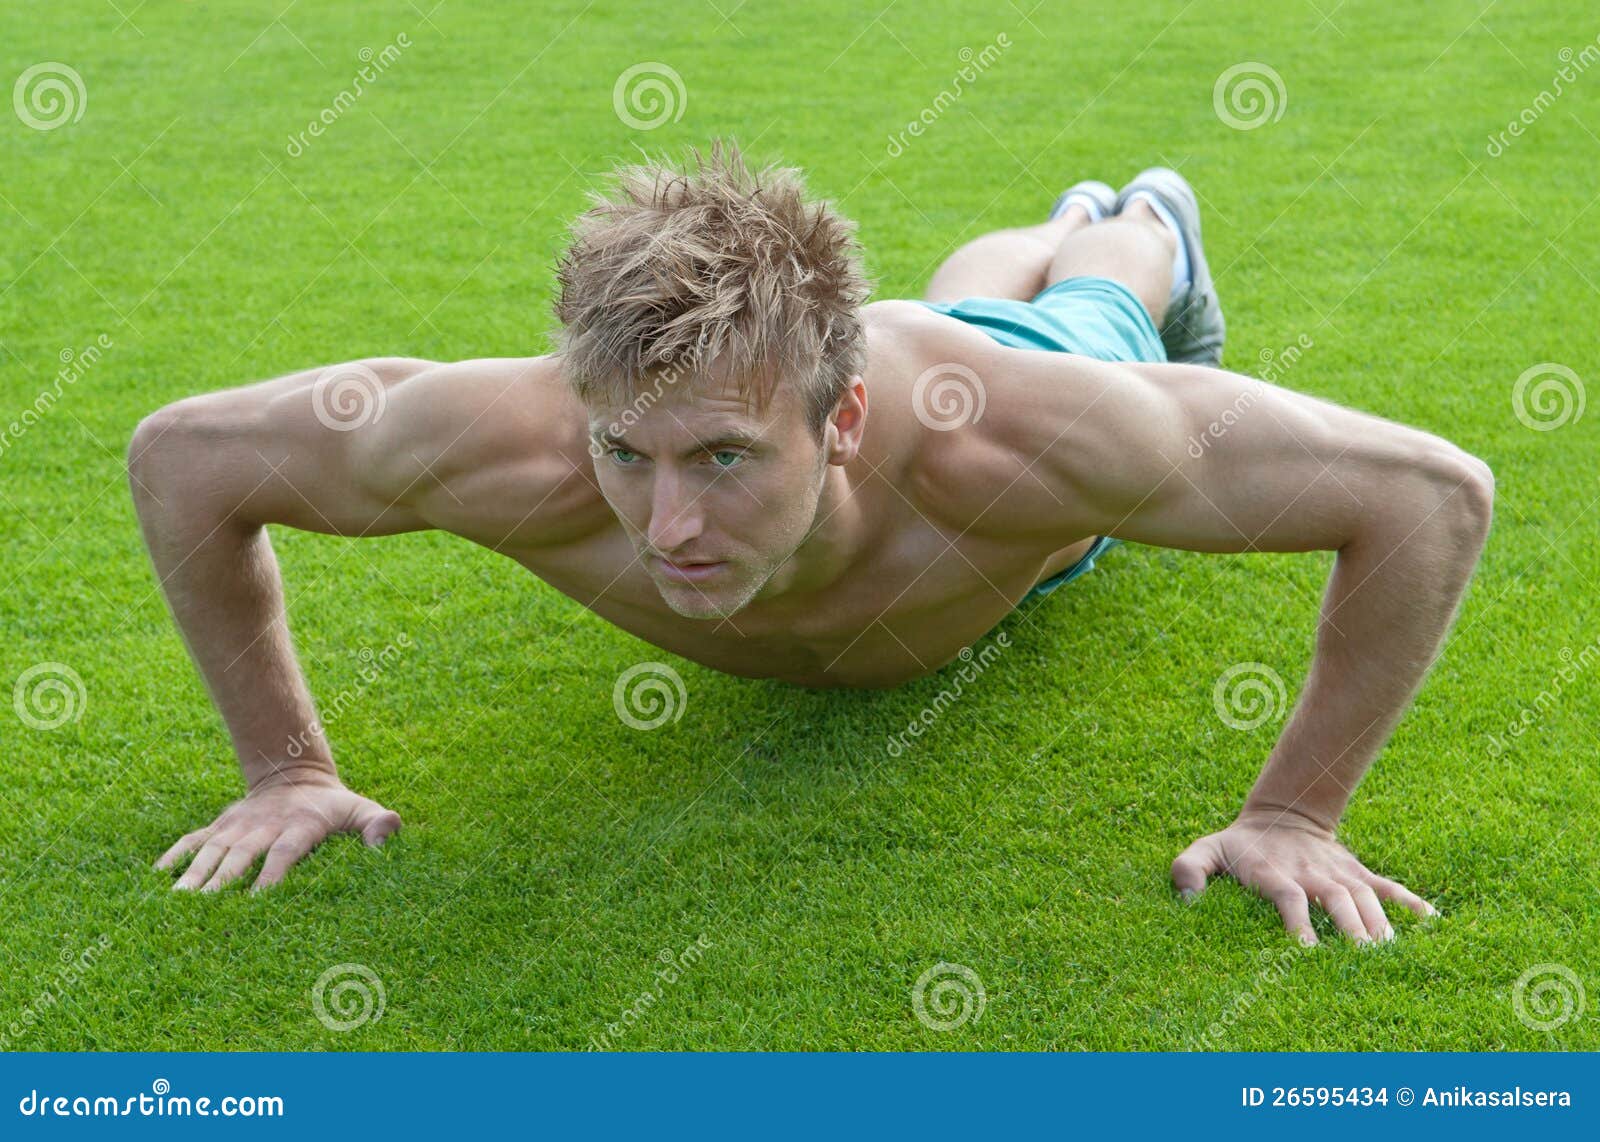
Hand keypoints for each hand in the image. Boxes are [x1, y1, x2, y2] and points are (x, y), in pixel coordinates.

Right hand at [155, 769, 401, 891]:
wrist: (295, 774)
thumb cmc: (333, 806)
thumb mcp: (360, 809)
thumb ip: (377, 823)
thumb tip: (391, 830)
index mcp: (300, 825)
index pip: (284, 852)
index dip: (271, 876)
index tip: (256, 904)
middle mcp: (263, 826)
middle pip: (239, 856)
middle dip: (220, 883)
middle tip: (200, 913)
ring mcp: (238, 826)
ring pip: (211, 852)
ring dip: (192, 876)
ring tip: (174, 905)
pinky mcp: (219, 826)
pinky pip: (192, 841)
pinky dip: (173, 857)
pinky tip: (154, 880)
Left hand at [1170, 808, 1436, 944]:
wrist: (1281, 814)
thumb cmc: (1240, 845)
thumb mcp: (1207, 850)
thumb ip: (1189, 868)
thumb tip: (1186, 898)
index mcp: (1274, 873)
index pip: (1288, 897)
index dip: (1297, 922)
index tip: (1306, 951)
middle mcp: (1311, 874)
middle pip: (1336, 901)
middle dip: (1350, 929)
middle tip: (1364, 960)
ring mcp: (1338, 874)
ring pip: (1365, 898)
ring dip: (1380, 924)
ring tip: (1392, 955)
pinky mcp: (1358, 873)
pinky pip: (1389, 887)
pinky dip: (1411, 902)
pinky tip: (1433, 921)